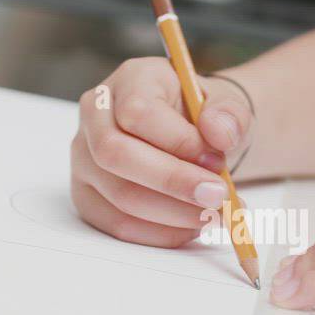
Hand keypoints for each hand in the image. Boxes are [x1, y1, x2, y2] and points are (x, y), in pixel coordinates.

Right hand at [71, 58, 253, 247]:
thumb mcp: (226, 105)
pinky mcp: (88, 196)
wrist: (192, 139)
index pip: (137, 112)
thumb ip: (229, 115)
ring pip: (119, 196)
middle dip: (173, 182)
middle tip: (218, 197)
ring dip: (174, 214)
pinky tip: (193, 226)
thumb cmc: (203, 120)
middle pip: (115, 155)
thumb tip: (219, 134)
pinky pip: (118, 225)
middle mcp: (95, 116)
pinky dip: (162, 233)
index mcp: (129, 81)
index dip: (179, 142)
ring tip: (216, 215)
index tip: (217, 161)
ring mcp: (85, 159)